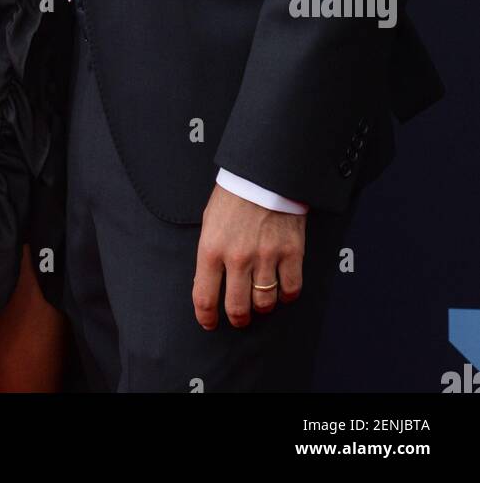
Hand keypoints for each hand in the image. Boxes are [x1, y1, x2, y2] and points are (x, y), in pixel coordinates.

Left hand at [193, 184, 305, 329]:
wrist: (264, 172)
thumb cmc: (233, 195)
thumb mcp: (210, 222)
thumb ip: (210, 253)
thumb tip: (209, 282)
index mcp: (212, 248)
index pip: (204, 297)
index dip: (206, 317)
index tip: (209, 323)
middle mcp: (238, 257)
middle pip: (237, 308)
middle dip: (238, 318)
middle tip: (240, 317)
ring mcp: (266, 256)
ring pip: (265, 303)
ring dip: (261, 307)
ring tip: (260, 301)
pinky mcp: (291, 252)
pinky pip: (291, 289)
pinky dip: (286, 296)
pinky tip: (281, 289)